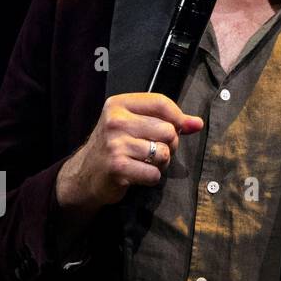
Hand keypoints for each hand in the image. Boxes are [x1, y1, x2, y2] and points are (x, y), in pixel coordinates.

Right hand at [56, 93, 202, 212]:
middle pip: (168, 130)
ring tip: (144, 162)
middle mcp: (115, 122)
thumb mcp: (135, 124)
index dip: (178, 117)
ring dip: (161, 163)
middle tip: (152, 150)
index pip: (161, 102)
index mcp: (118, 105)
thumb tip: (197, 123)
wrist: (83, 175)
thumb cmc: (115, 146)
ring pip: (164, 153)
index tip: (180, 127)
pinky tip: (138, 174)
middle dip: (169, 145)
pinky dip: (152, 178)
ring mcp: (115, 144)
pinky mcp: (117, 167)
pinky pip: (154, 174)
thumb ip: (167, 120)